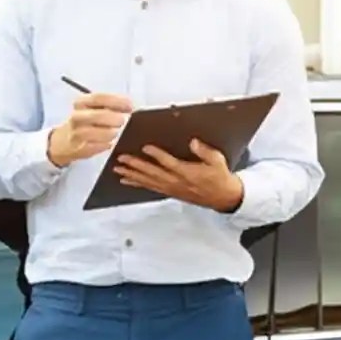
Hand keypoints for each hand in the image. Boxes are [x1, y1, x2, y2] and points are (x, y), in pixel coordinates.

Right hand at [47, 92, 133, 166]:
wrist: (62, 142)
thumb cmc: (83, 122)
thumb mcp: (90, 109)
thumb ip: (108, 106)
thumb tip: (130, 107)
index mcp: (80, 103)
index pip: (99, 98)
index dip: (116, 100)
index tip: (129, 105)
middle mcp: (77, 117)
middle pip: (99, 115)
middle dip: (115, 118)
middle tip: (123, 120)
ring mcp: (78, 134)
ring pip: (101, 132)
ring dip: (112, 132)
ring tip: (115, 132)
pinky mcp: (82, 149)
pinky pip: (101, 146)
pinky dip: (108, 144)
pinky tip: (108, 142)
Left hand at [114, 139, 243, 211]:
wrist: (222, 197)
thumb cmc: (219, 177)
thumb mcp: (218, 161)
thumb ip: (205, 151)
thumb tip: (194, 142)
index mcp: (188, 172)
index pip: (169, 163)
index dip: (157, 155)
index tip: (146, 147)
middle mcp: (176, 181)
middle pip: (153, 173)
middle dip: (136, 165)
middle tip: (122, 158)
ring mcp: (171, 188)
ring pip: (148, 181)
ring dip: (132, 175)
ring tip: (117, 169)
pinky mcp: (169, 192)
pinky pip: (150, 187)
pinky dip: (137, 183)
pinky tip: (126, 180)